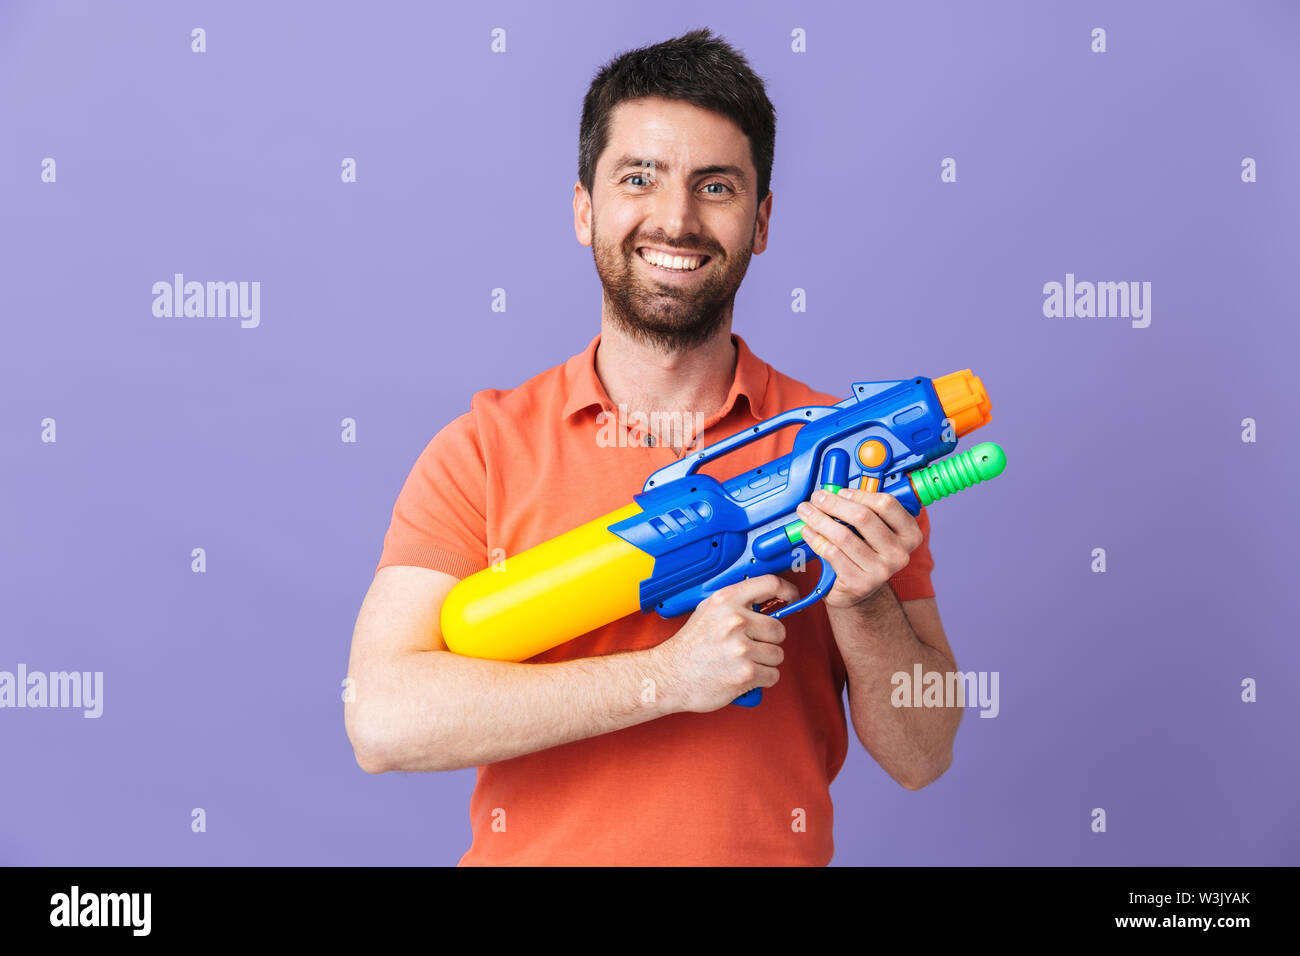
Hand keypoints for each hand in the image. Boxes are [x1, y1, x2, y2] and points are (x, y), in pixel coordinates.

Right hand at [650, 574, 799, 712]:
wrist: (669, 676)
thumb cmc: (689, 647)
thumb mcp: (707, 612)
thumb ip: (735, 604)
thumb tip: (764, 600)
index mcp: (725, 601)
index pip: (769, 583)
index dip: (786, 590)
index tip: (791, 596)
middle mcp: (735, 621)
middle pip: (778, 628)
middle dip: (768, 641)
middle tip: (750, 646)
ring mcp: (741, 647)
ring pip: (777, 654)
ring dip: (764, 662)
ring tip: (742, 662)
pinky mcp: (746, 672)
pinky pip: (773, 675)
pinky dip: (762, 679)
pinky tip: (743, 675)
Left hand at [794, 488, 923, 609]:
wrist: (858, 591)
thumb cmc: (865, 553)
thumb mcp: (873, 531)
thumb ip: (863, 510)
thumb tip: (834, 491)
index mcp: (909, 534)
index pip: (886, 504)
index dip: (859, 494)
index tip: (840, 492)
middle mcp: (899, 553)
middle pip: (863, 517)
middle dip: (834, 504)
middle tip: (817, 497)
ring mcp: (881, 570)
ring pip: (844, 535)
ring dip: (819, 519)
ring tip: (806, 512)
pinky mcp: (860, 583)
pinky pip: (832, 553)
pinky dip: (815, 539)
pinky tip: (807, 532)